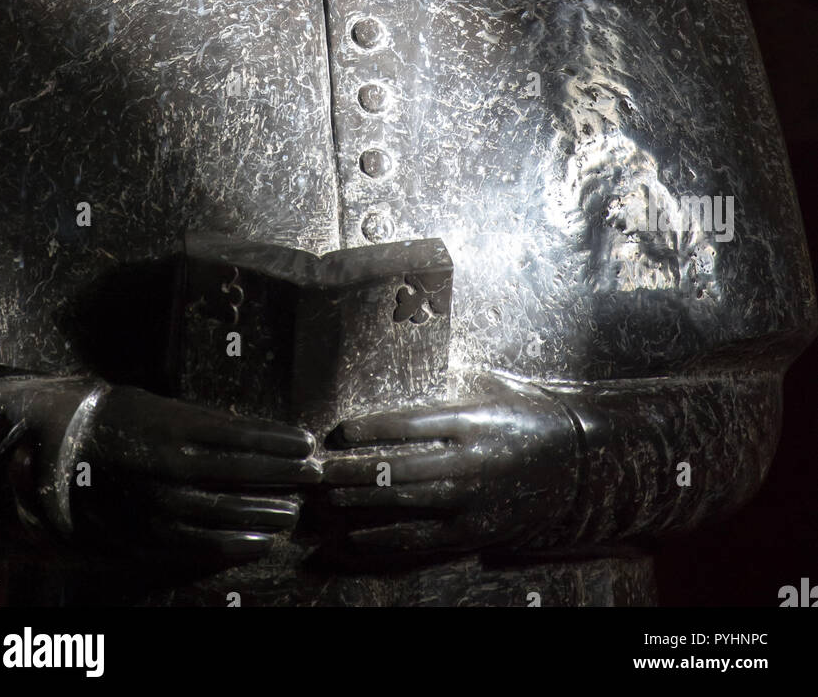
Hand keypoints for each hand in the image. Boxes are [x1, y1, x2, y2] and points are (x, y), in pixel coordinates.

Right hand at [65, 386, 319, 564]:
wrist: (66, 451)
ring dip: (269, 511)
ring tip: (295, 508)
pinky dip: (239, 544)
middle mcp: (173, 467)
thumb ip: (210, 423)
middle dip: (287, 475)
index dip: (281, 441)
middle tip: (316, 475)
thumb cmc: (125, 418)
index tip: (309, 442)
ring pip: (230, 513)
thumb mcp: (168, 406)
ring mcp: (162, 503)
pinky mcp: (151, 532)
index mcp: (178, 428)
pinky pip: (204, 544)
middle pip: (245, 474)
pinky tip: (263, 540)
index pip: (245, 436)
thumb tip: (261, 436)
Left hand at [320, 374, 576, 555]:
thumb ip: (453, 379)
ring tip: (329, 500)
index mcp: (473, 420)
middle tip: (320, 471)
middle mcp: (471, 462)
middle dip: (355, 471)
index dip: (372, 429)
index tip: (341, 431)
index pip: (412, 424)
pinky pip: (423, 540)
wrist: (579, 461)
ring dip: (363, 504)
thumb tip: (410, 357)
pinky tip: (355, 539)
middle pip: (401, 468)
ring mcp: (473, 501)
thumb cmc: (529, 414)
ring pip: (407, 504)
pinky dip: (386, 541)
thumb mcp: (494, 387)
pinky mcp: (476, 532)